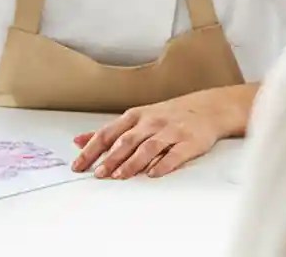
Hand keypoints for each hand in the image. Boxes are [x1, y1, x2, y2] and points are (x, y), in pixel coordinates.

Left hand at [72, 90, 229, 179]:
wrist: (207, 108)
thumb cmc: (167, 115)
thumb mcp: (136, 118)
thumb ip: (109, 131)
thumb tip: (79, 141)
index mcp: (135, 116)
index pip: (108, 133)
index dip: (92, 149)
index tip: (78, 164)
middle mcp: (151, 122)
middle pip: (127, 140)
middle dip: (111, 158)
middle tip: (98, 174)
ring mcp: (171, 131)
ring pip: (148, 147)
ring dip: (133, 162)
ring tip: (120, 176)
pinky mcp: (189, 142)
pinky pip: (175, 154)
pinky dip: (163, 164)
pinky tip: (152, 174)